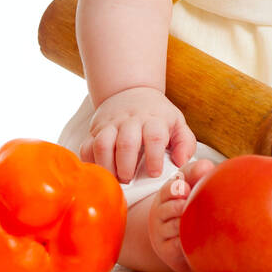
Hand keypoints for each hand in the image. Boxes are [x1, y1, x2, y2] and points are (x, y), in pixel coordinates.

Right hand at [78, 86, 195, 182]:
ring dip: (107, 166)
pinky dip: (90, 162)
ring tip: (115, 179)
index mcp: (154, 119)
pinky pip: (87, 146)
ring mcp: (111, 124)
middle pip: (126, 142)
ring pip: (102, 144)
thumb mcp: (177, 123)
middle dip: (127, 166)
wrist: (131, 91)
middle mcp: (131, 120)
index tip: (154, 173)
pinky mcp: (95, 130)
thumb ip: (185, 143)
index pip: (155, 136)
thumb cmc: (157, 116)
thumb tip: (181, 162)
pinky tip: (101, 172)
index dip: (154, 157)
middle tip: (129, 180)